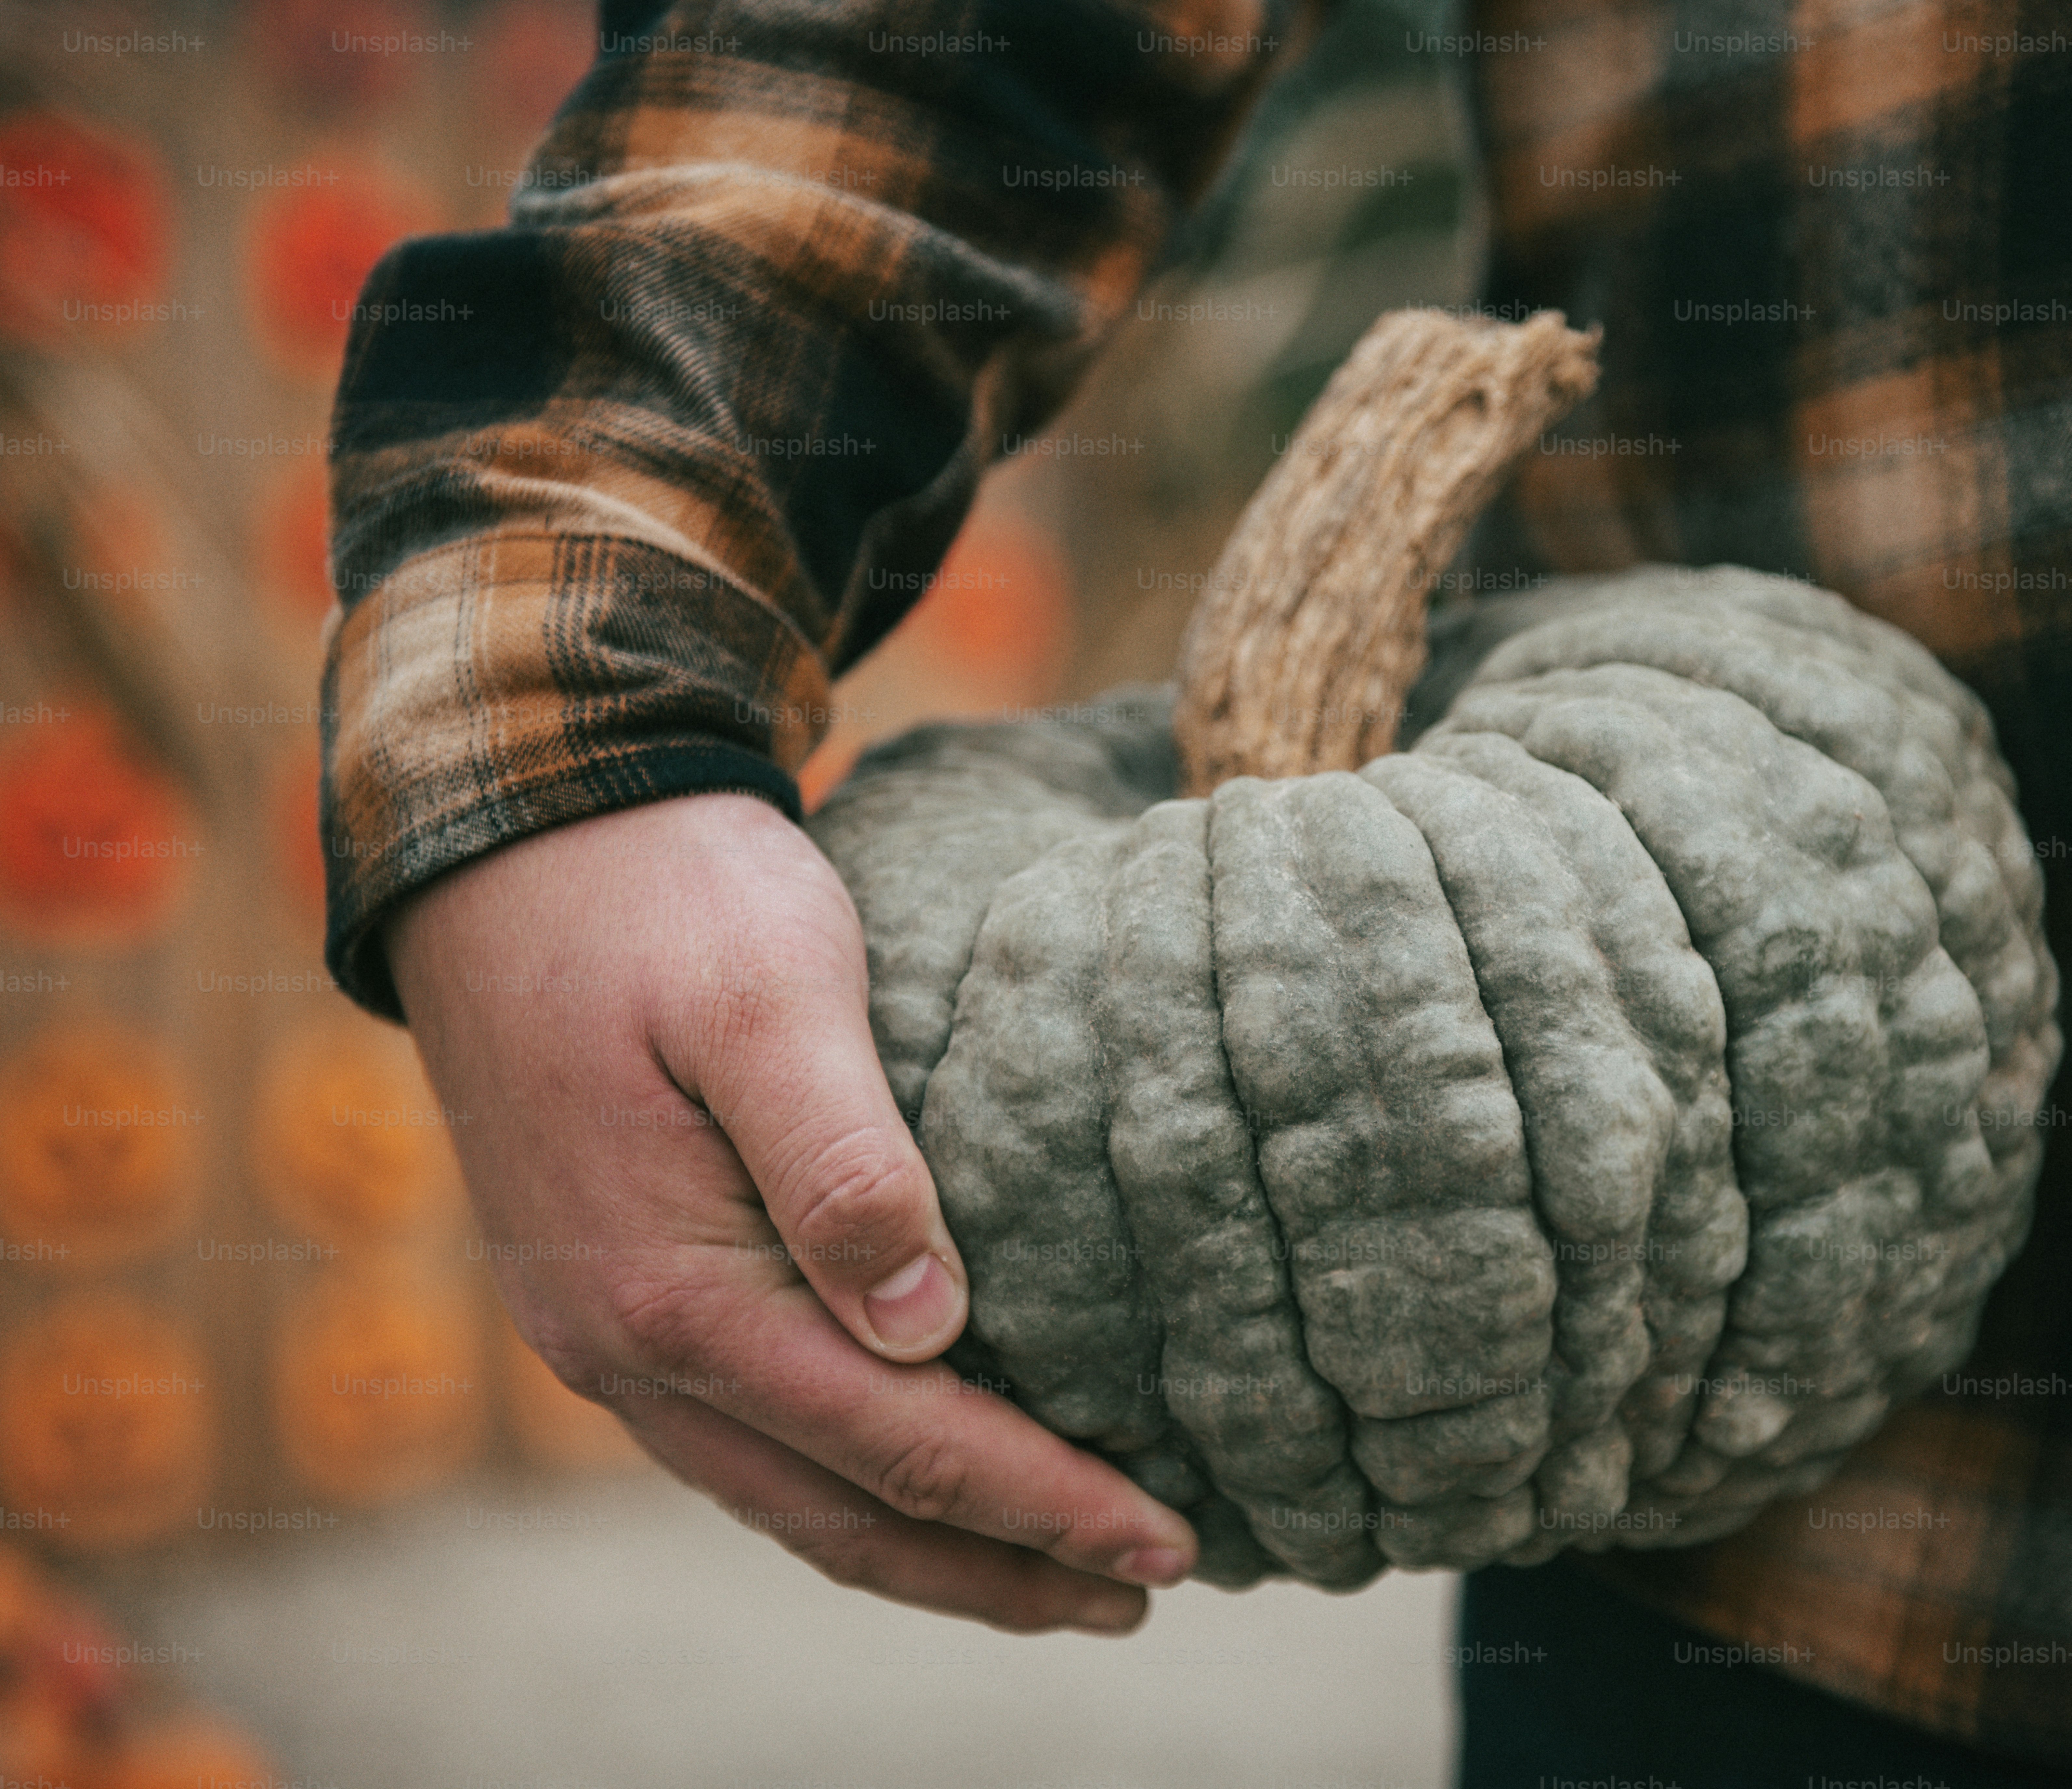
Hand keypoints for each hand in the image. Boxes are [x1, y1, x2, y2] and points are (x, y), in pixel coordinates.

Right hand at [384, 792, 1197, 1630]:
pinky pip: (748, 1439)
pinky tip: (915, 1480)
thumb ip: (844, 1163)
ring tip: (1051, 1576)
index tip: (1164, 1544)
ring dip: (927, 1548)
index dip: (1041, 1506)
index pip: (903, 1445)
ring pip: (791, 1495)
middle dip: (1000, 1567)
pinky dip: (848, 1485)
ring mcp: (608, 1335)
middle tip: (1140, 1593)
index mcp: (677, 1292)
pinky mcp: (614, 1297)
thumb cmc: (663, 900)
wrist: (510, 846)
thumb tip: (926, 1325)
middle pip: (846, 1511)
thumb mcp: (768, 998)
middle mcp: (629, 1348)